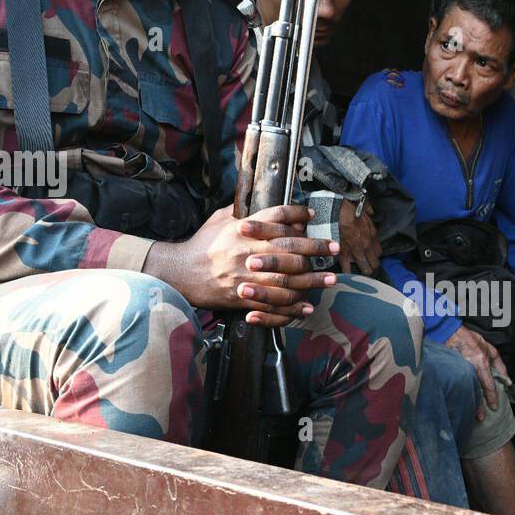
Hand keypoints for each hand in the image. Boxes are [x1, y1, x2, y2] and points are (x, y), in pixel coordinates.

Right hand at [144, 205, 337, 326]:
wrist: (180, 273)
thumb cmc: (203, 244)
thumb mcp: (221, 220)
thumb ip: (246, 212)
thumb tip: (272, 208)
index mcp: (242, 230)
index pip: (276, 217)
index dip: (297, 214)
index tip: (312, 215)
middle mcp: (247, 252)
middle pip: (289, 249)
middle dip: (315, 249)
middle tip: (334, 248)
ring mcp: (246, 277)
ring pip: (285, 279)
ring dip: (311, 280)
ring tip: (330, 278)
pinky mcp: (242, 298)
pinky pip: (271, 304)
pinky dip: (290, 307)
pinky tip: (307, 305)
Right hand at [337, 199, 380, 274]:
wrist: (339, 212)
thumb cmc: (351, 207)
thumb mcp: (365, 208)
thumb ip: (369, 212)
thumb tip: (371, 211)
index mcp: (373, 236)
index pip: (379, 251)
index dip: (376, 255)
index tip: (372, 256)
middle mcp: (368, 246)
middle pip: (375, 263)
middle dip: (373, 267)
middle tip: (370, 270)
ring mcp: (357, 252)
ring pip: (365, 269)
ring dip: (364, 272)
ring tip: (362, 277)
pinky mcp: (344, 255)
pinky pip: (348, 269)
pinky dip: (348, 274)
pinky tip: (348, 278)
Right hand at [445, 324, 508, 420]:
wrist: (449, 331)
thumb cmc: (470, 339)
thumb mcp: (489, 348)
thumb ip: (498, 364)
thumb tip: (506, 379)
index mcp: (481, 362)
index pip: (488, 384)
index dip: (491, 397)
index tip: (493, 407)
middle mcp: (470, 368)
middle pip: (476, 390)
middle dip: (478, 405)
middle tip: (481, 417)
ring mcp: (459, 369)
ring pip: (467, 389)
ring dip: (469, 402)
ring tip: (472, 414)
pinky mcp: (451, 369)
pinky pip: (457, 384)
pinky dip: (460, 392)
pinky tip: (460, 400)